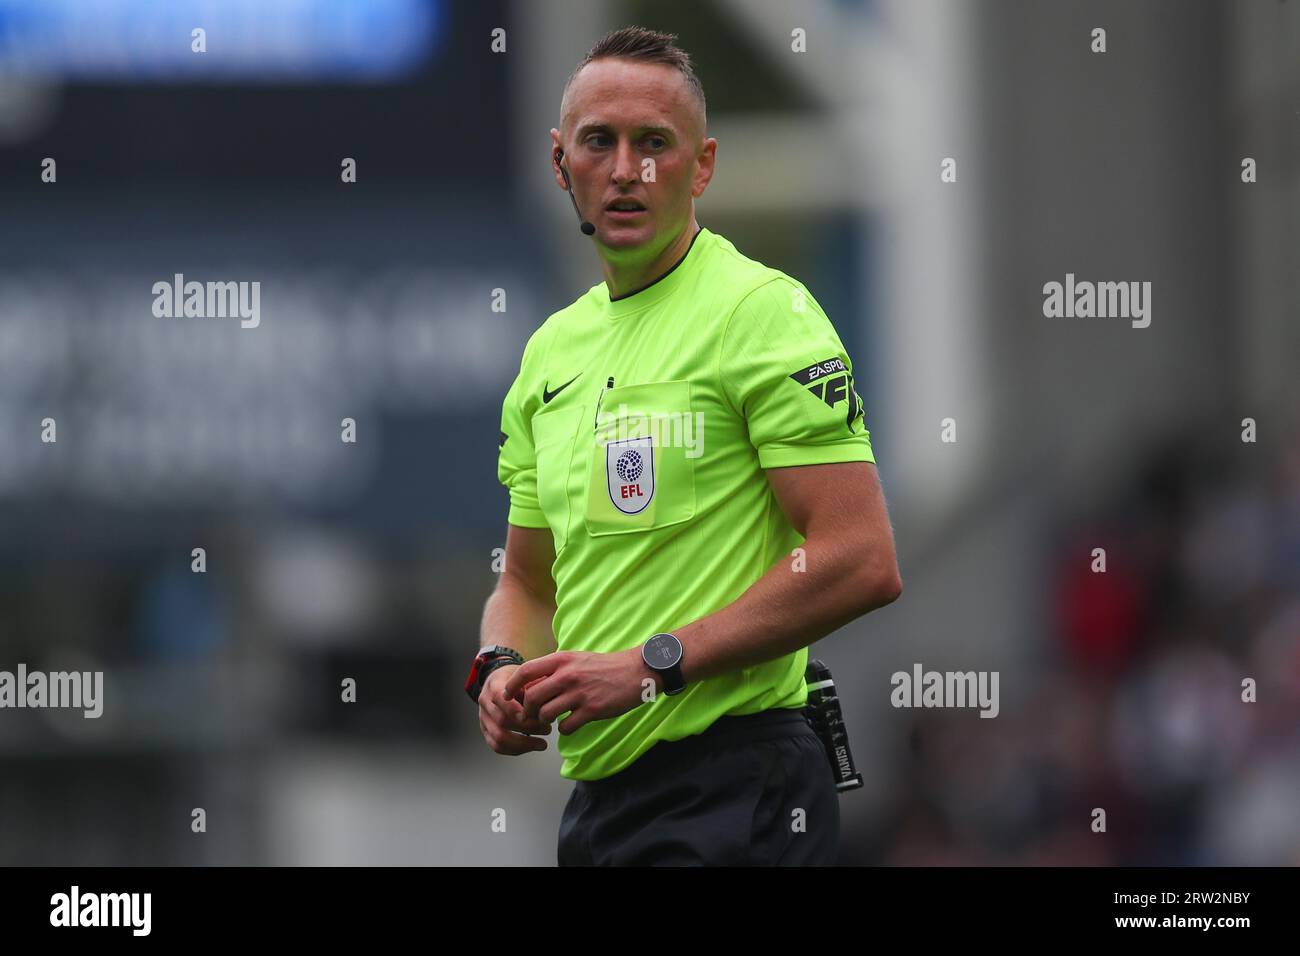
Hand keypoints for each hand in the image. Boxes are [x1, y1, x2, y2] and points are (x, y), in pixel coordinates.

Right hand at [478, 664, 553, 754]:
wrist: (501, 682)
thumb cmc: (516, 678)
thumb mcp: (525, 674)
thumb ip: (533, 685)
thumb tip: (548, 699)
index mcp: (493, 684)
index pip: (499, 697)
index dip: (515, 709)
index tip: (535, 715)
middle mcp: (485, 701)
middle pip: (501, 720)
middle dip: (527, 728)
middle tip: (547, 728)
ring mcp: (483, 717)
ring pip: (498, 738)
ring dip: (523, 744)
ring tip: (542, 743)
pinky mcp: (485, 730)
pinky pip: (496, 746)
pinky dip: (515, 750)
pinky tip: (530, 747)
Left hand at [501, 648, 654, 735]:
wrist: (636, 671)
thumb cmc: (605, 666)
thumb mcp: (577, 659)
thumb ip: (555, 670)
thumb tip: (532, 686)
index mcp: (562, 660)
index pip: (526, 671)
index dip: (511, 686)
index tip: (507, 696)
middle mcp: (567, 675)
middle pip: (532, 698)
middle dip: (528, 711)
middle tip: (533, 715)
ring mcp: (579, 693)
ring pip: (546, 714)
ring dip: (546, 721)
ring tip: (554, 719)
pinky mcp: (592, 710)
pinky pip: (566, 727)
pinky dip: (565, 729)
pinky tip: (572, 723)